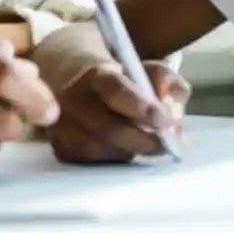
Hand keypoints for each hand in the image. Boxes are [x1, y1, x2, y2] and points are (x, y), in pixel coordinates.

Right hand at [48, 61, 189, 163]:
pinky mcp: (61, 149)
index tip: (160, 120)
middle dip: (142, 140)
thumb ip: (168, 86)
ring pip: (102, 150)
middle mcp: (71, 99)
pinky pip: (93, 163)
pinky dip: (114, 159)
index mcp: (95, 74)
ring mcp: (62, 127)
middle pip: (108, 129)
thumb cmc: (122, 79)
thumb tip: (172, 118)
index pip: (114, 90)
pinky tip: (123, 149)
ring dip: (129, 151)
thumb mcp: (151, 70)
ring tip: (145, 143)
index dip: (138, 106)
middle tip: (165, 144)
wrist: (77, 81)